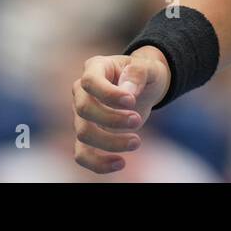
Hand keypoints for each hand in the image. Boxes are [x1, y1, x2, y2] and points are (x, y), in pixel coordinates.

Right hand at [72, 48, 169, 173]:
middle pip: (84, 109)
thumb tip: (127, 92)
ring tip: (136, 142)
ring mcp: (82, 114)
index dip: (108, 94)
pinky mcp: (87, 135)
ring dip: (110, 142)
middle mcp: (82, 91)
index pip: (91, 82)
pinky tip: (120, 163)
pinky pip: (82, 154)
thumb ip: (138, 73)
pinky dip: (98, 163)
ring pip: (83, 133)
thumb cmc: (145, 74)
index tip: (132, 101)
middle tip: (137, 120)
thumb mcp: (149, 67)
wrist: (145, 87)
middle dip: (111, 119)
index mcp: (96, 67)